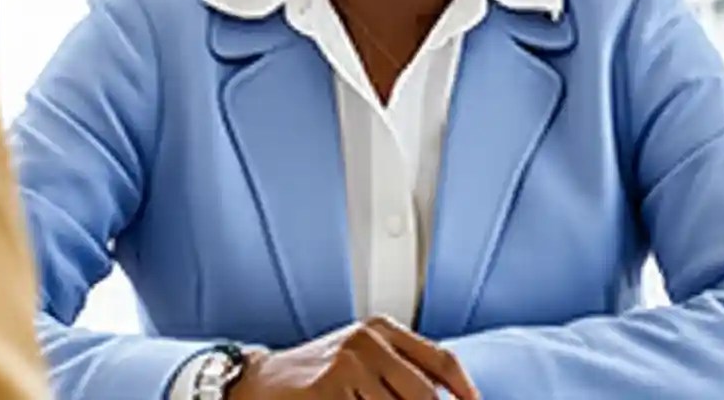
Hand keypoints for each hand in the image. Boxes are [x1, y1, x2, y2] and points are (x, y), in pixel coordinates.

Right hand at [230, 315, 479, 399]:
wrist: (258, 384)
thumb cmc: (315, 377)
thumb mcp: (360, 359)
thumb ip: (400, 370)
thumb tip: (447, 396)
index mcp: (381, 329)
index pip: (440, 360)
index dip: (465, 389)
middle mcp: (367, 341)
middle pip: (424, 395)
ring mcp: (347, 364)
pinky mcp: (328, 389)